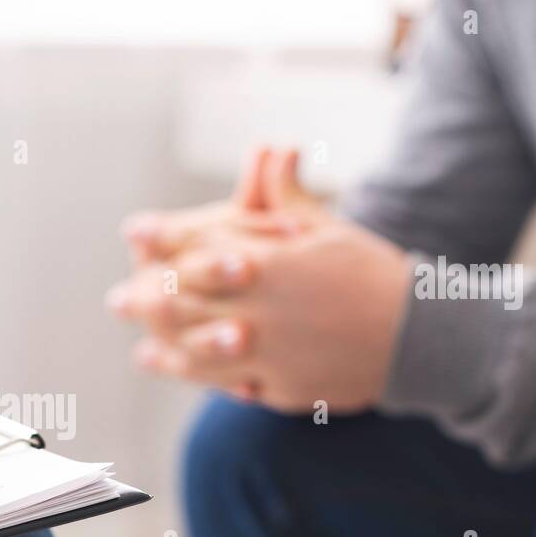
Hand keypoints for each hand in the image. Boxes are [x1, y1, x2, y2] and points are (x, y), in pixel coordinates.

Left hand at [107, 148, 410, 411]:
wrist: (419, 338)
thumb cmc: (370, 275)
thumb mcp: (329, 230)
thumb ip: (287, 199)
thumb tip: (272, 148)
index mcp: (273, 264)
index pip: (203, 247)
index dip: (164, 238)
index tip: (133, 231)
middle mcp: (263, 311)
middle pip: (187, 304)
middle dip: (147, 300)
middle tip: (116, 300)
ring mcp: (269, 354)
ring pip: (199, 351)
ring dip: (164, 348)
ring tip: (140, 348)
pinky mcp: (279, 388)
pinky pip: (228, 383)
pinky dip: (197, 378)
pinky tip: (182, 374)